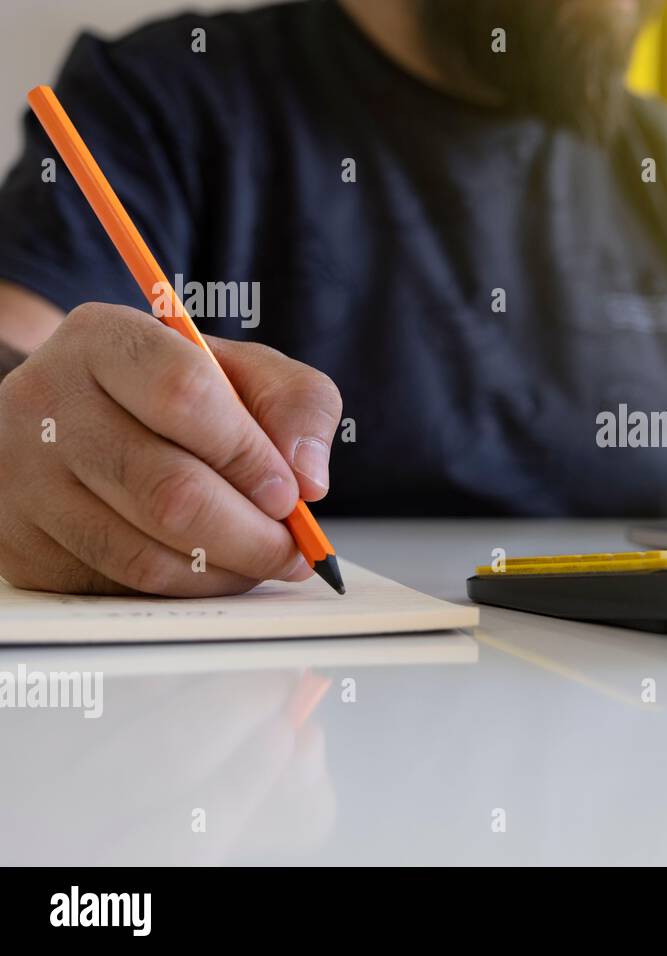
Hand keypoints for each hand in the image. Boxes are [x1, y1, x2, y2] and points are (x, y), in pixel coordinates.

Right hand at [0, 302, 342, 594]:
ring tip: (264, 559)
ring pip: (144, 550)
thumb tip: (308, 477)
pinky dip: (187, 588)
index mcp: (105, 340)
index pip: (184, 394)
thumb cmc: (175, 394)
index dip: (248, 454)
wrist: (82, 422)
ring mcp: (24, 477)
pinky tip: (216, 570)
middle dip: (251, 533)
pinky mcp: (22, 543)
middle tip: (293, 548)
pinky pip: (120, 583)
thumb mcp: (246, 372)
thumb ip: (297, 404)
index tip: (290, 492)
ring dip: (225, 569)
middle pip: (168, 489)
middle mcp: (47, 402)